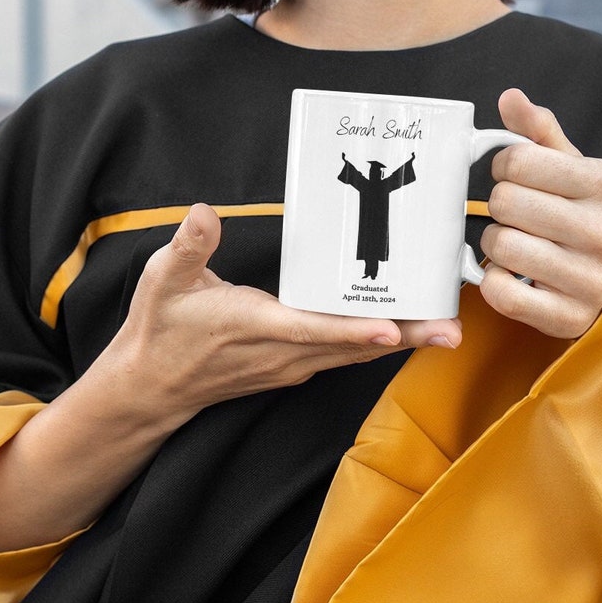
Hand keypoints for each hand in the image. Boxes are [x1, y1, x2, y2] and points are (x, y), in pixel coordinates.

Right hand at [111, 205, 462, 425]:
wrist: (149, 387)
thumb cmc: (160, 330)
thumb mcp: (163, 281)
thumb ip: (189, 247)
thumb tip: (204, 215)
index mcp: (256, 326)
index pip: (313, 330)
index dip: (354, 332)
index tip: (391, 330)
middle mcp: (282, 352)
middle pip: (353, 347)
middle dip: (404, 337)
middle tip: (451, 330)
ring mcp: (291, 364)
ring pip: (355, 354)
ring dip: (401, 342)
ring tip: (445, 330)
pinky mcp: (293, 366)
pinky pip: (344, 356)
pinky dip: (376, 344)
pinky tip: (404, 330)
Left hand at [479, 90, 601, 339]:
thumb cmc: (592, 214)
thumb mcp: (578, 168)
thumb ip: (540, 133)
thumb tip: (510, 97)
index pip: (519, 161)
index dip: (504, 165)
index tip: (513, 175)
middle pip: (505, 202)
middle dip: (500, 204)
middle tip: (515, 212)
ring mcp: (589, 279)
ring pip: (501, 246)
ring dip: (496, 241)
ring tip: (515, 240)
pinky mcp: (569, 316)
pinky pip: (503, 294)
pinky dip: (495, 281)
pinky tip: (511, 273)